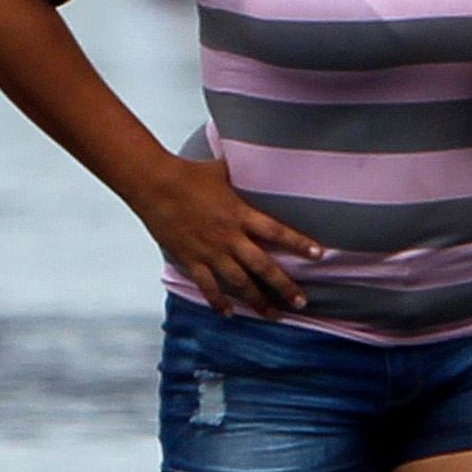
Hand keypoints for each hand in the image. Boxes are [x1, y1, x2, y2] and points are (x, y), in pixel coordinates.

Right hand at [132, 148, 317, 316]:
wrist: (154, 184)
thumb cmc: (187, 173)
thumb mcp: (220, 170)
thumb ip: (240, 173)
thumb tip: (254, 158)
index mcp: (240, 214)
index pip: (277, 232)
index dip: (299, 243)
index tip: (318, 254)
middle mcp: (229, 237)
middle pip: (263, 266)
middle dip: (284, 286)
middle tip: (300, 302)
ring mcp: (210, 251)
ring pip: (239, 283)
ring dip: (257, 300)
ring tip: (272, 314)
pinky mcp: (190, 260)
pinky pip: (208, 287)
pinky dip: (218, 302)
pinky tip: (228, 313)